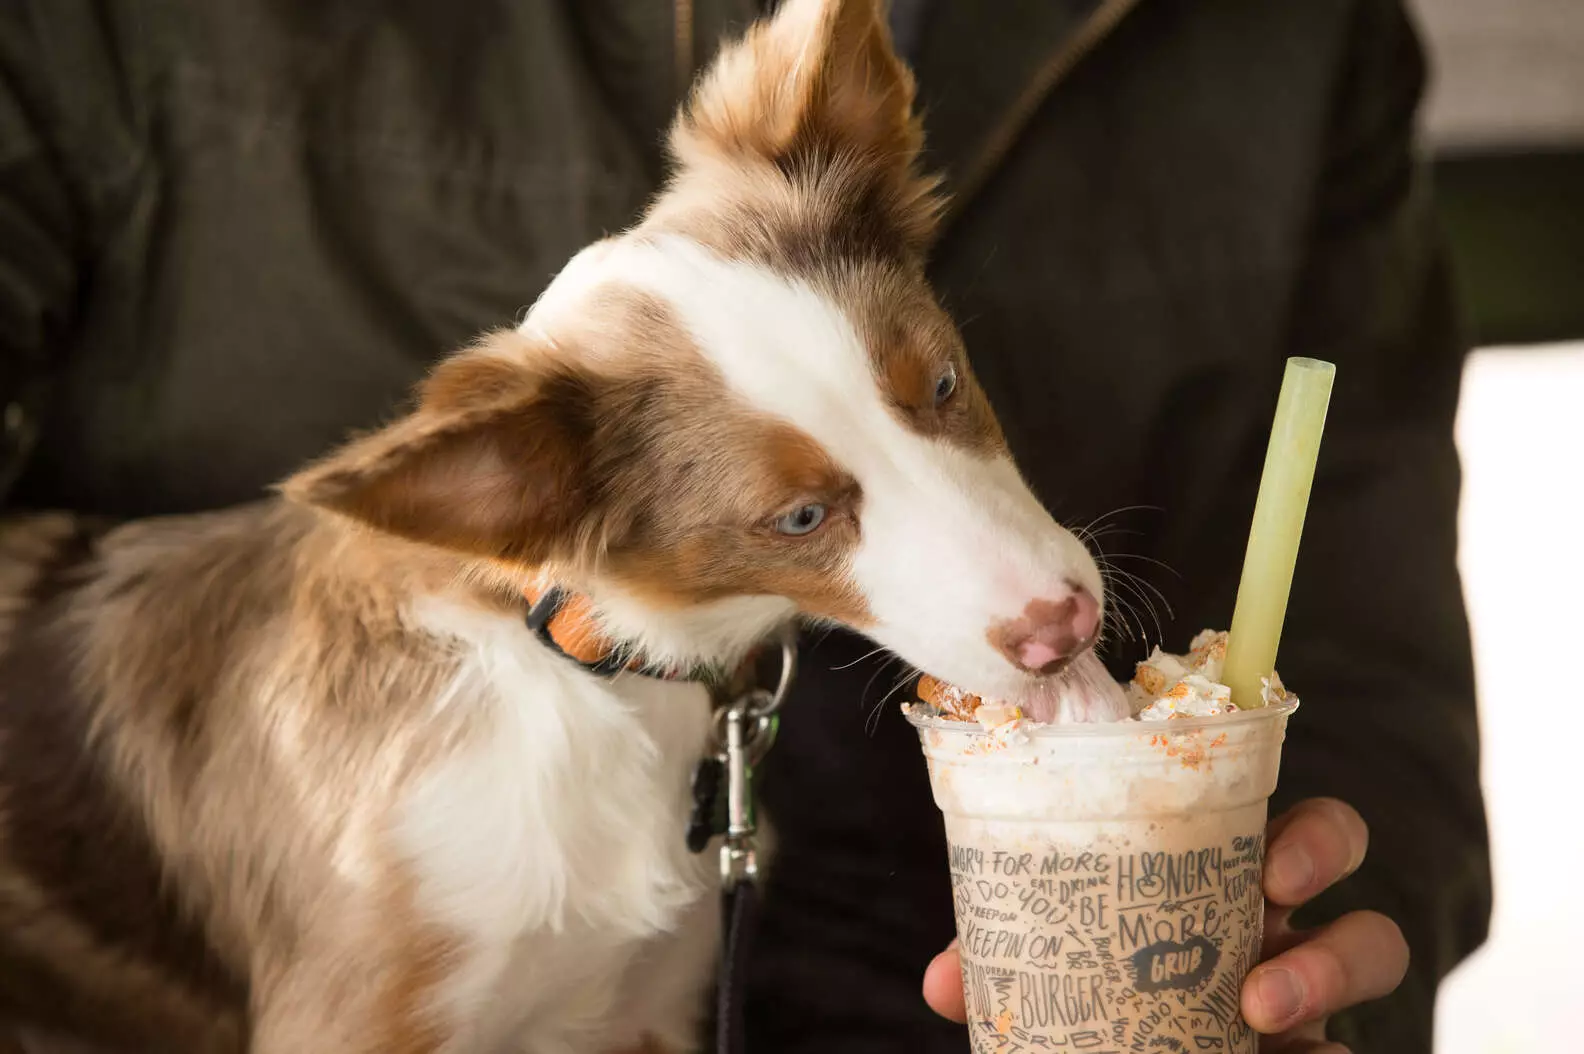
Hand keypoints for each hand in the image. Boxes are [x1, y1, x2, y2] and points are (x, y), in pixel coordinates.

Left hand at [922, 798, 1408, 1052]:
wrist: (1122, 1048)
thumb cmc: (1097, 988)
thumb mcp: (1057, 965)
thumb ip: (1009, 961)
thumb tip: (945, 982)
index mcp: (1219, 873)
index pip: (1287, 820)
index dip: (1309, 833)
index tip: (1275, 866)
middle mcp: (1280, 921)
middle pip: (1345, 854)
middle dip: (1321, 860)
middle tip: (1270, 895)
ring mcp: (1308, 991)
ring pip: (1374, 948)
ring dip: (1327, 970)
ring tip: (1262, 1007)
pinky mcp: (1315, 1050)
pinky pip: (1348, 1053)